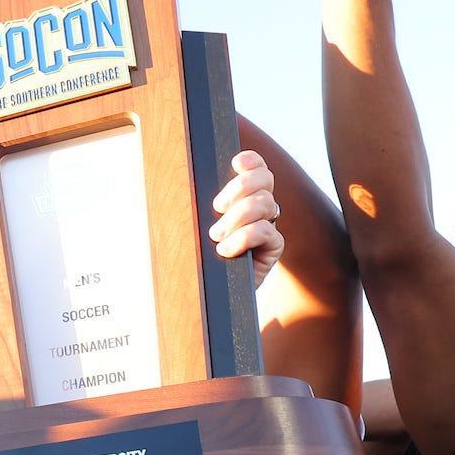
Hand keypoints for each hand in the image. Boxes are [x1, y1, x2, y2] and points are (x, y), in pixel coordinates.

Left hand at [207, 149, 281, 281]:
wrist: (212, 294)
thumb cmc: (200, 257)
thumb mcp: (195, 227)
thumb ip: (196, 206)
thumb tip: (180, 181)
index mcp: (243, 196)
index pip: (256, 168)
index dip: (251, 161)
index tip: (236, 162)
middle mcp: (260, 207)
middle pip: (265, 179)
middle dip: (240, 187)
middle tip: (217, 207)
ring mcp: (269, 226)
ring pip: (264, 203)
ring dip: (237, 216)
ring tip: (216, 236)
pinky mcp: (274, 247)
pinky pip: (265, 231)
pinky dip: (243, 238)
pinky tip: (225, 250)